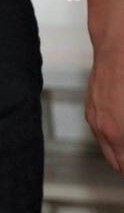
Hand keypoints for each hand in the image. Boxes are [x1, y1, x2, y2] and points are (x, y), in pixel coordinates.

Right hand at [86, 20, 123, 172]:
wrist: (118, 49)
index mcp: (118, 134)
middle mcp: (103, 130)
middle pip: (117, 163)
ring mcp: (94, 118)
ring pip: (108, 148)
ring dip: (121, 151)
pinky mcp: (91, 107)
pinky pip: (101, 132)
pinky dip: (113, 137)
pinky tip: (122, 131)